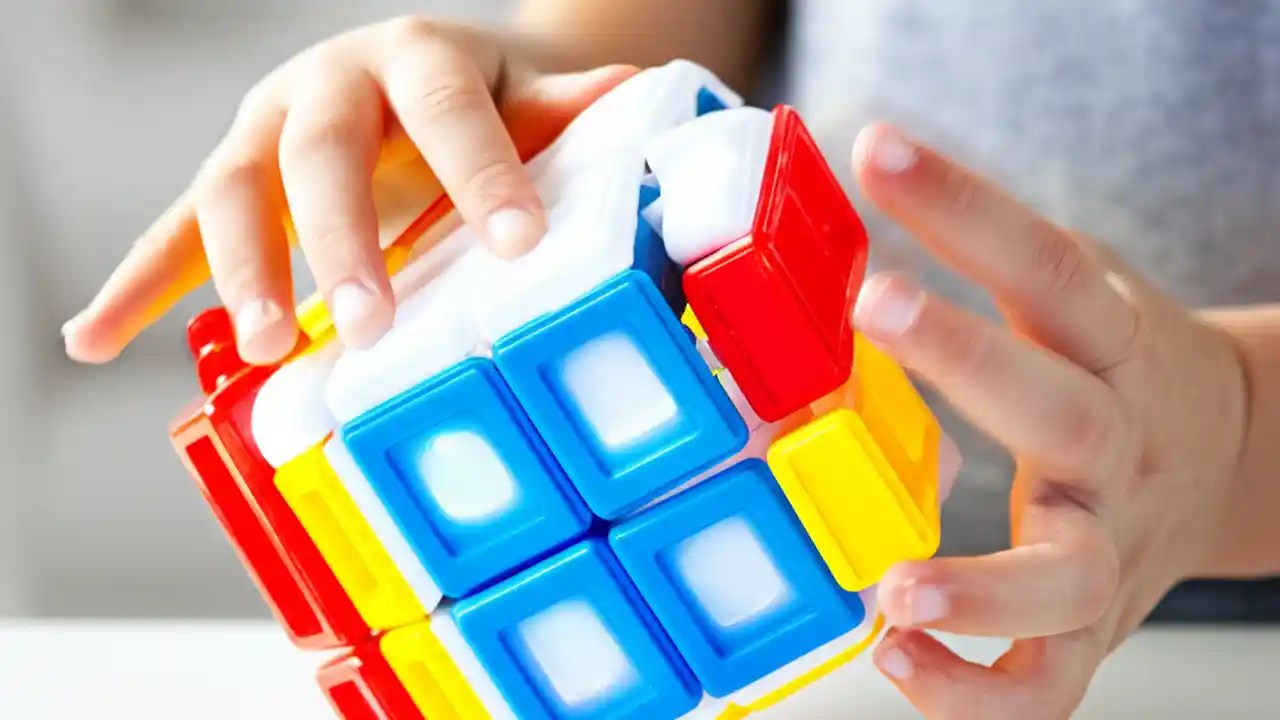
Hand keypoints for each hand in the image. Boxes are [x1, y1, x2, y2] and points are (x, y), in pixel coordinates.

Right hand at [61, 16, 633, 365]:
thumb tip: (631, 94)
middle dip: (339, 237)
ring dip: (238, 270)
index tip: (518, 248)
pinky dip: (132, 286)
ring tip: (260, 347)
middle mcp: (328, 84)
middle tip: (369, 325)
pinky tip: (92, 340)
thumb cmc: (475, 99)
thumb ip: (566, 108)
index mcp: (417, 58)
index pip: (449, 113)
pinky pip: (169, 231)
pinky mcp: (230, 180)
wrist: (410, 74)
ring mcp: (266, 131)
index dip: (480, 176)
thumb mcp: (523, 96)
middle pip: (321, 151)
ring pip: (235, 190)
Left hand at [850, 125, 1249, 717]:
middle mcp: (1115, 444)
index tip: (880, 151)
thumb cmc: (1113, 370)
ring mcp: (1110, 544)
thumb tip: (849, 198)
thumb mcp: (1074, 300)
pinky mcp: (1094, 626)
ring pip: (1067, 579)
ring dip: (983, 590)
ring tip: (893, 587)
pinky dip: (974, 692)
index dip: (966, 204)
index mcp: (1109, 345)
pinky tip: (896, 656)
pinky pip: (1046, 686)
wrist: (1223, 457)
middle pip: (1062, 410)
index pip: (1044, 262)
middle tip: (880, 305)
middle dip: (971, 360)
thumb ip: (988, 262)